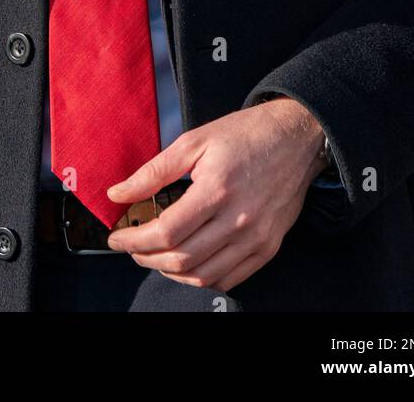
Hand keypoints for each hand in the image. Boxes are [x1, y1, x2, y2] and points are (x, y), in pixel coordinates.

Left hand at [105, 97, 324, 290]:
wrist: (296, 137)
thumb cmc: (245, 134)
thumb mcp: (194, 141)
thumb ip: (154, 171)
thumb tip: (118, 194)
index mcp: (217, 189)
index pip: (166, 231)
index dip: (134, 240)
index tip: (117, 237)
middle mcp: (239, 219)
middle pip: (182, 259)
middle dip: (146, 258)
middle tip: (131, 247)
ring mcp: (256, 238)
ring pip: (203, 276)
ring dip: (170, 273)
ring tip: (154, 256)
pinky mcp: (268, 247)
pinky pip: (229, 279)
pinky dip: (201, 278)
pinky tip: (186, 264)